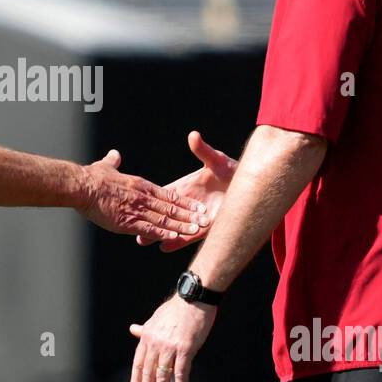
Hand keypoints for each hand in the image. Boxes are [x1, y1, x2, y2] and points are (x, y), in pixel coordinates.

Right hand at [81, 149, 208, 243]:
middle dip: (190, 214)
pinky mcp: (128, 221)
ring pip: (165, 219)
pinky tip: (176, 237)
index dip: (184, 201)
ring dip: (182, 225)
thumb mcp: (106, 166)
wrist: (83, 186)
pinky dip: (164, 233)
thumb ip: (113, 162)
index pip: (168, 194)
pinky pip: (151, 228)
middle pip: (171, 207)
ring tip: (197, 229)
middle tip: (205, 218)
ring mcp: (137, 210)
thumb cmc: (92, 177)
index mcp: (140, 185)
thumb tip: (114, 155)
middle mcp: (143, 197)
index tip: (196, 205)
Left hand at [129, 294, 216, 381]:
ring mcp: (170, 347)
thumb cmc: (176, 308)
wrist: (194, 299)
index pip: (138, 363)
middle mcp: (156, 343)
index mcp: (147, 336)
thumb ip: (145, 329)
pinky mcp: (186, 349)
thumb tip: (133, 330)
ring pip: (162, 375)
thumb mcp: (155, 318)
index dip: (136, 380)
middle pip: (148, 372)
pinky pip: (181, 372)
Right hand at [137, 131, 236, 251]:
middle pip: (165, 213)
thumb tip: (193, 135)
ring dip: (159, 233)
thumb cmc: (233, 170)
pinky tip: (165, 247)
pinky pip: (191, 236)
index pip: (165, 194)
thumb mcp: (216, 160)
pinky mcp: (208, 228)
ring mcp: (198, 217)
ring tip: (143, 240)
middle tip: (130, 223)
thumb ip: (203, 150)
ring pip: (175, 227)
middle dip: (149, 220)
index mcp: (186, 187)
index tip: (134, 202)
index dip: (151, 199)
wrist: (251, 186)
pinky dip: (178, 241)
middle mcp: (189, 204)